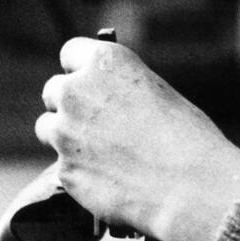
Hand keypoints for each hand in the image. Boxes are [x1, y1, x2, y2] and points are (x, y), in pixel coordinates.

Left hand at [36, 38, 239, 240]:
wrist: (191, 187)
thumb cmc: (188, 139)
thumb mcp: (158, 93)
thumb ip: (121, 90)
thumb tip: (106, 101)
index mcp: (105, 62)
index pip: (71, 53)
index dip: (81, 70)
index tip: (88, 82)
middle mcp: (77, 91)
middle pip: (53, 90)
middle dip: (69, 104)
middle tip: (94, 121)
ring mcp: (65, 132)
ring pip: (48, 128)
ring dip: (66, 136)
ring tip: (100, 152)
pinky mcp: (64, 170)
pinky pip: (62, 165)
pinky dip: (80, 170)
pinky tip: (110, 177)